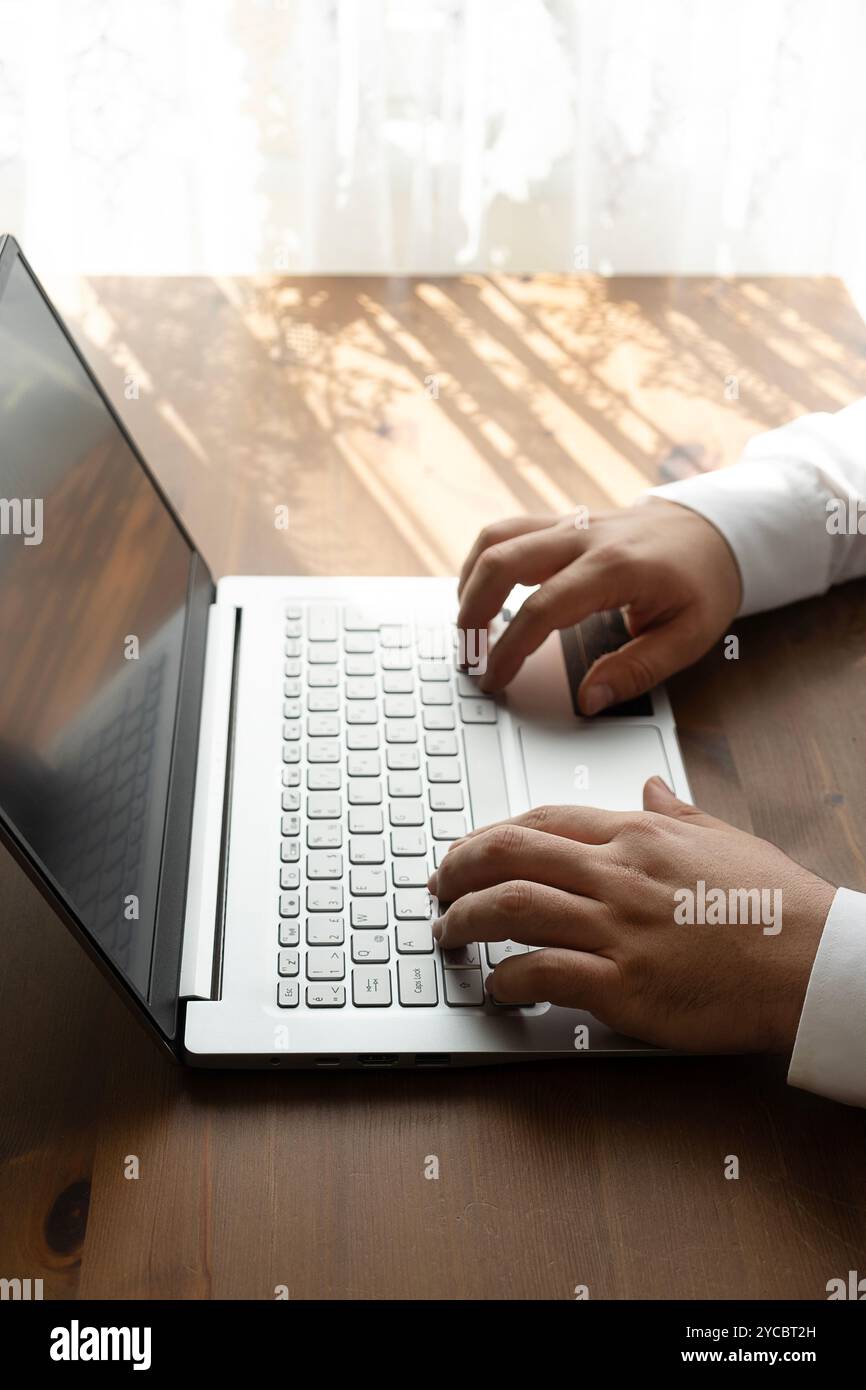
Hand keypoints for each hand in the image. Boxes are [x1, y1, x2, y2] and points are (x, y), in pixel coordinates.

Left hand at [429, 779, 834, 1053]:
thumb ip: (675, 811)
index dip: (489, 834)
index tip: (466, 850)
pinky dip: (506, 979)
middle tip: (438, 887)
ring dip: (465, 919)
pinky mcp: (624, 985)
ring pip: (512, 909)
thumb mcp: (722, 838)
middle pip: (509, 855)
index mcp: (637, 835)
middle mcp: (618, 874)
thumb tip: (649, 785)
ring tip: (447, 933)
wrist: (815, 960)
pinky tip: (496, 985)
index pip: (541, 820)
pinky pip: (542, 974)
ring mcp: (618, 929)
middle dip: (458, 868)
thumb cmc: (775, 903)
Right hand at [457, 500, 741, 708]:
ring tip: (468, 629)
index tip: (493, 680)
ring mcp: (570, 523)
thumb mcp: (687, 637)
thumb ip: (635, 670)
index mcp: (616, 567)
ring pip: (495, 537)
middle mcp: (585, 536)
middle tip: (468, 657)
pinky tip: (483, 596)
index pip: (541, 608)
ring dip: (470, 583)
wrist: (717, 529)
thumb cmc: (703, 583)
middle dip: (471, 613)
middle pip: (502, 561)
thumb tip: (588, 701)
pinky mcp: (562, 521)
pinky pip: (507, 532)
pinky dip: (484, 563)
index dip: (508, 650)